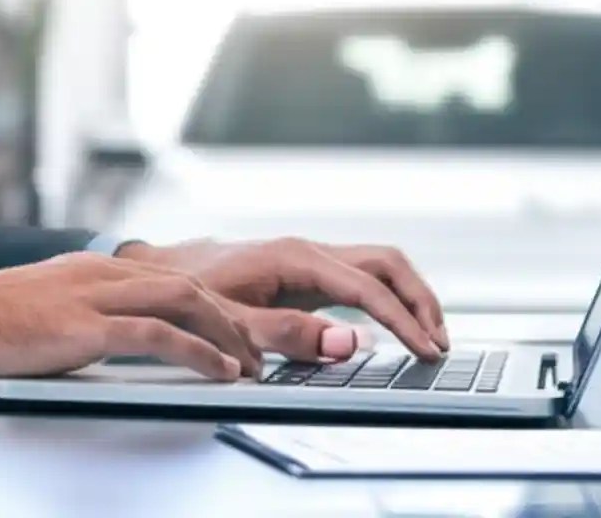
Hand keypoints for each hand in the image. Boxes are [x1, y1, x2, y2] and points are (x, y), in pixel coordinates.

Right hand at [0, 252, 261, 389]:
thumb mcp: (42, 309)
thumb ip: (81, 314)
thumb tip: (107, 336)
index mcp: (93, 268)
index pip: (170, 278)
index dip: (212, 306)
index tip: (236, 334)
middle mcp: (100, 272)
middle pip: (189, 285)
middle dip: (231, 320)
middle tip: (257, 354)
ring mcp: (92, 295)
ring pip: (183, 301)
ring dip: (225, 335)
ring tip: (248, 365)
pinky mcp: (82, 325)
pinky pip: (155, 335)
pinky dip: (196, 352)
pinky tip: (218, 371)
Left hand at [120, 238, 447, 362]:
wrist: (160, 273)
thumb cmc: (190, 296)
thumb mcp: (233, 321)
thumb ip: (289, 334)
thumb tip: (350, 343)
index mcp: (296, 257)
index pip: (368, 288)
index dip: (402, 320)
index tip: (426, 350)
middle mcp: (311, 250)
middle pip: (388, 264)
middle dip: (421, 301)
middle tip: (440, 344)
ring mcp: (313, 257)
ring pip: (381, 266)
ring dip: (410, 297)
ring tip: (430, 337)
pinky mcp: (310, 270)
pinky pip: (364, 276)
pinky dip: (390, 297)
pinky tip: (399, 325)